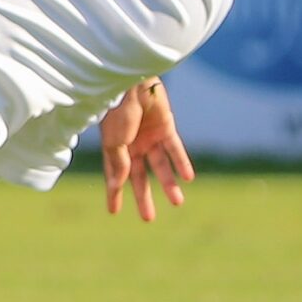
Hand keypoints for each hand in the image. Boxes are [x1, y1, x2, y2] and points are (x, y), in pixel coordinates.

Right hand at [99, 78, 192, 220]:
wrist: (132, 83)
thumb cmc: (117, 110)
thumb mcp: (114, 141)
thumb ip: (118, 162)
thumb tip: (117, 185)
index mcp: (114, 148)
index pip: (115, 176)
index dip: (114, 193)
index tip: (114, 212)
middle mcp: (132, 145)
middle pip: (140, 176)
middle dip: (144, 196)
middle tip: (148, 218)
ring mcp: (150, 137)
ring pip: (161, 166)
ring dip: (169, 184)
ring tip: (177, 202)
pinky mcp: (166, 128)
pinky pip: (175, 150)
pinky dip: (181, 163)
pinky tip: (187, 178)